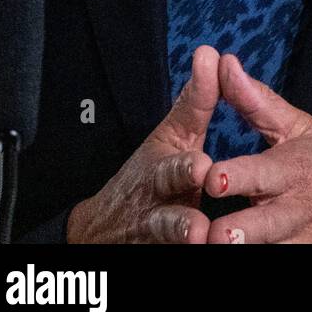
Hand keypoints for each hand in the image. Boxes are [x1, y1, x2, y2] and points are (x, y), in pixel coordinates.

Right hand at [66, 45, 220, 243]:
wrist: (99, 231)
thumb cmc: (148, 175)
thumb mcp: (170, 137)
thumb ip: (195, 102)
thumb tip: (211, 53)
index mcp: (162, 172)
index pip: (172, 165)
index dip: (185, 167)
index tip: (202, 166)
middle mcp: (156, 206)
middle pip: (166, 211)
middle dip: (179, 212)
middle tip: (198, 213)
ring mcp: (155, 237)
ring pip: (165, 240)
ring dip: (179, 240)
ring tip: (197, 241)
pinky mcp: (158, 254)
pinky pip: (170, 258)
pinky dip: (185, 258)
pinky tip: (203, 254)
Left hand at [203, 54, 311, 243]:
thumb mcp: (301, 127)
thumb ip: (256, 100)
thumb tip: (224, 62)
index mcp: (288, 170)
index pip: (258, 174)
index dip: (233, 178)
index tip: (212, 179)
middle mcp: (291, 211)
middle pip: (255, 229)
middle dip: (230, 234)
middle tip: (209, 234)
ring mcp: (297, 243)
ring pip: (263, 255)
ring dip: (238, 253)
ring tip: (214, 248)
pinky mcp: (303, 261)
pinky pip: (276, 266)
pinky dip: (254, 261)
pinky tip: (234, 257)